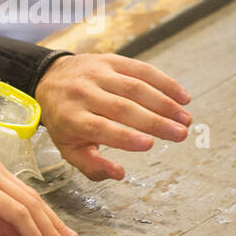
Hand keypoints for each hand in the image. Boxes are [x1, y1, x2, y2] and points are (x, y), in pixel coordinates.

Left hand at [34, 53, 191, 180]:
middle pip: (122, 108)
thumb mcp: (68, 147)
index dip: (124, 136)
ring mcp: (97, 73)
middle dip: (154, 122)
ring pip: (135, 87)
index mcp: (69, 117)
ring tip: (185, 120)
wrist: (50, 79)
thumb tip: (118, 175)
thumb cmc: (64, 120)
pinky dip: (165, 83)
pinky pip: (142, 70)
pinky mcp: (111, 60)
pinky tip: (182, 97)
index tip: (149, 144)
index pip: (98, 127)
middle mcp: (82, 93)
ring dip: (165, 103)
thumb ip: (91, 165)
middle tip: (180, 135)